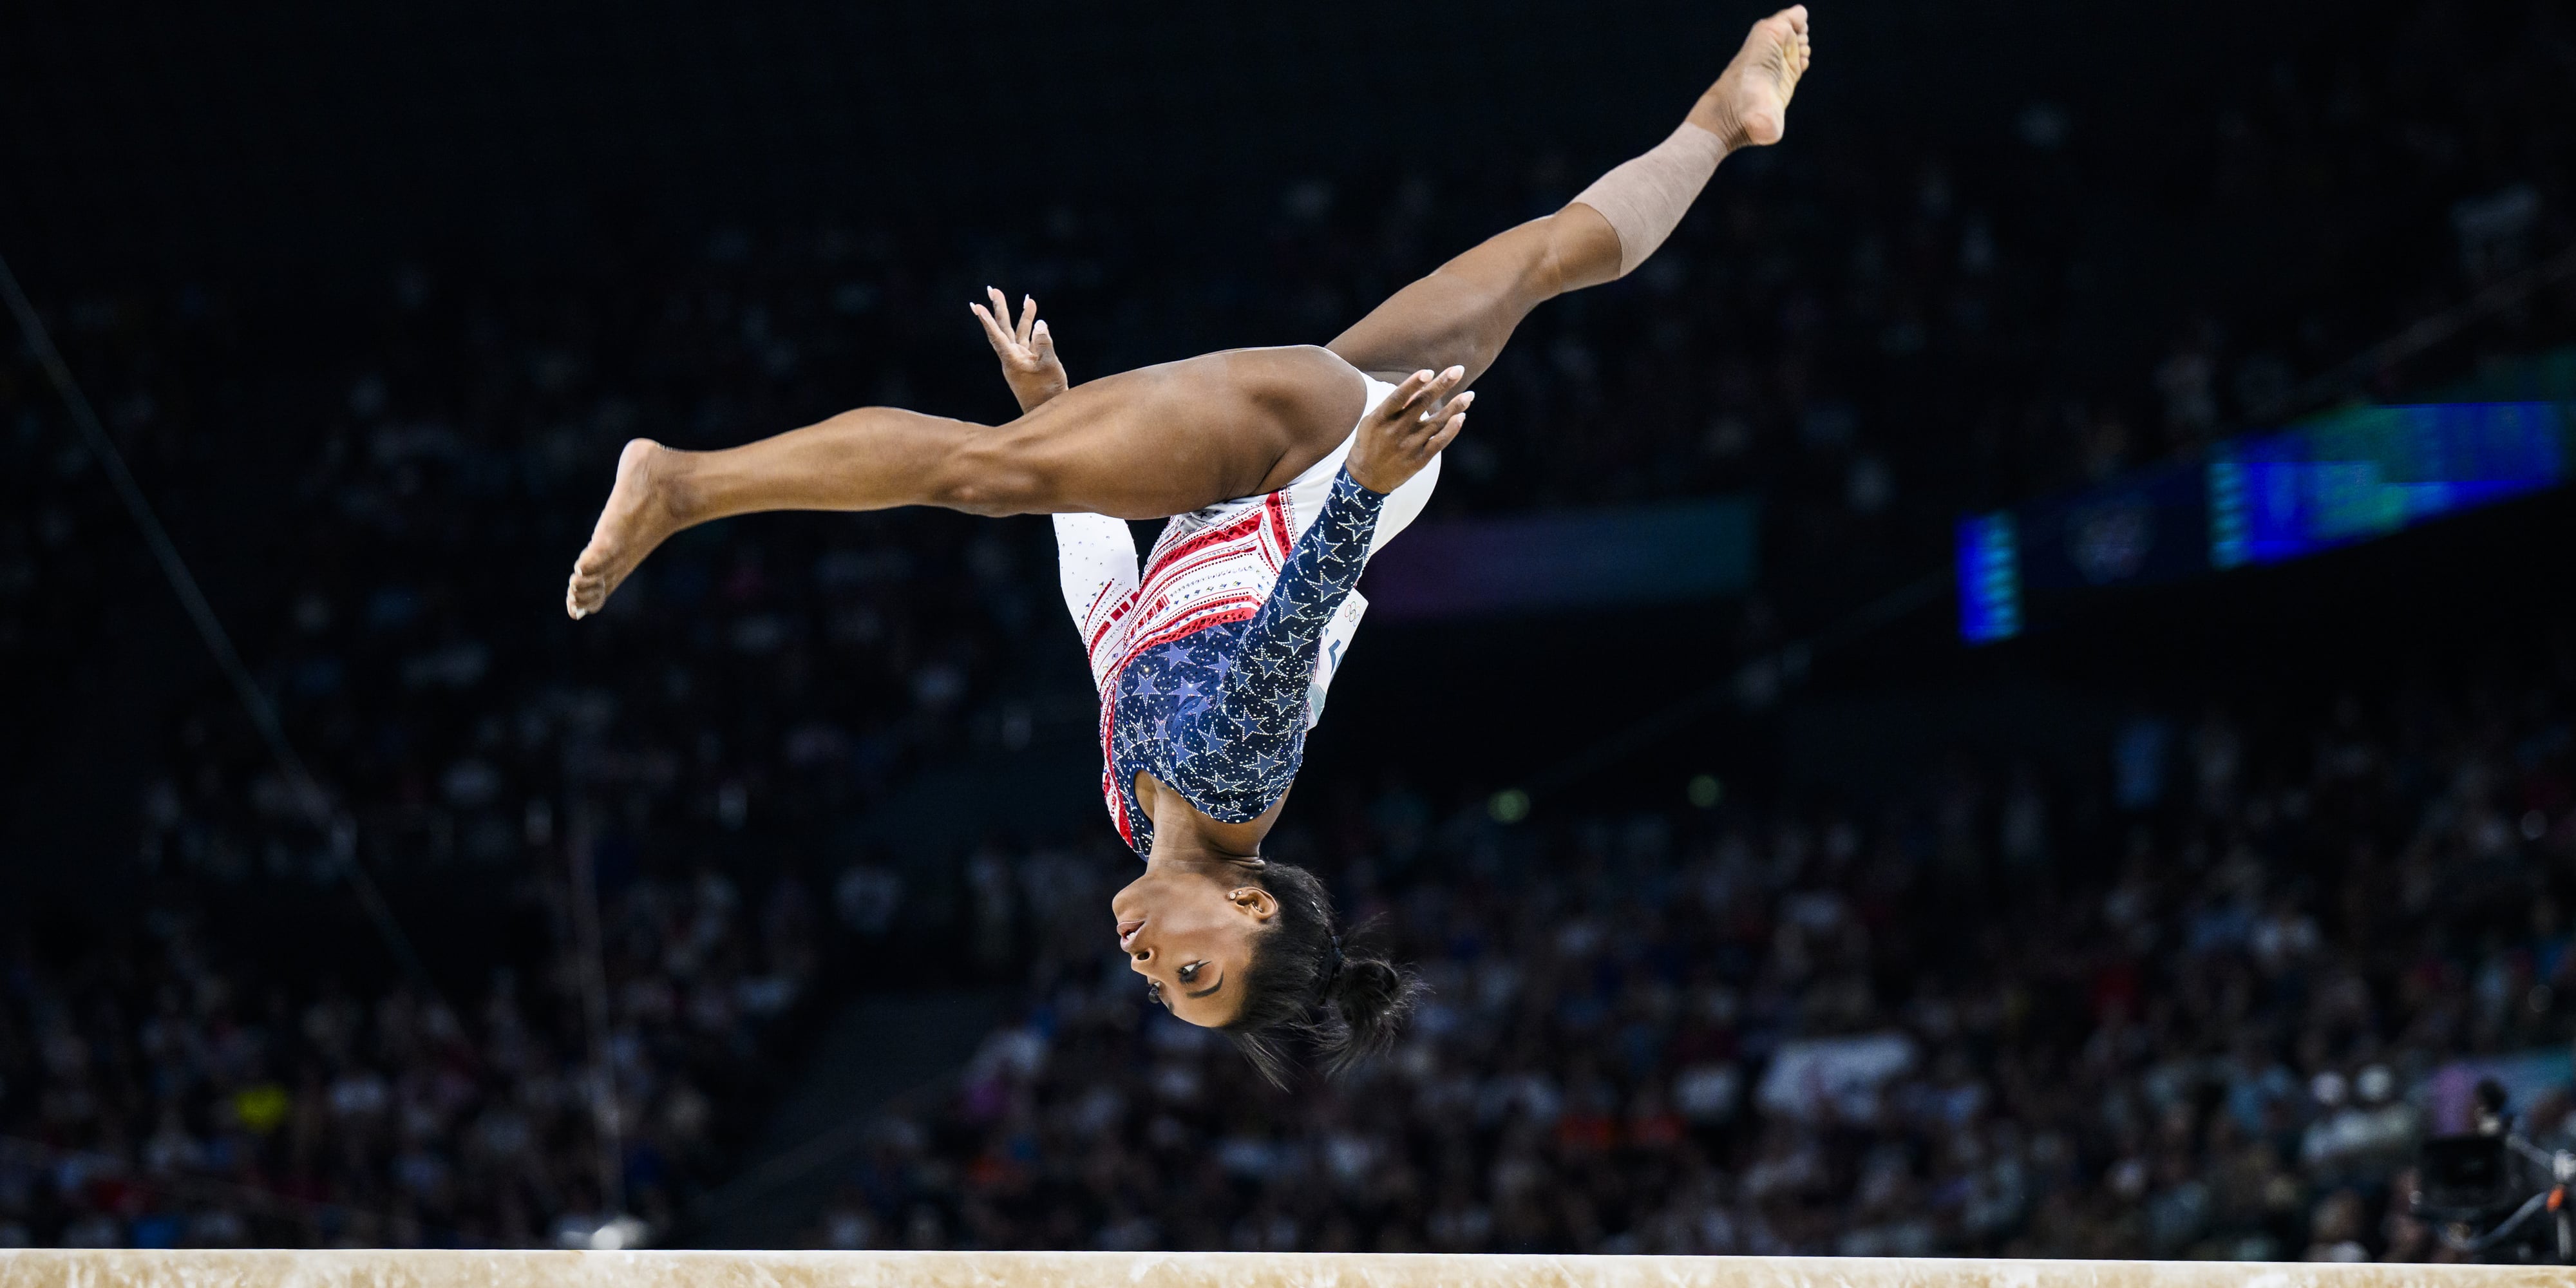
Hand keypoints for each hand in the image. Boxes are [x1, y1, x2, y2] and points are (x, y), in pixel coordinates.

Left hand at [970, 287, 1067, 413]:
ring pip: (1018, 333)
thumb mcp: (1049, 367)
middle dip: (999, 308)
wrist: (1046, 411)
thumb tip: (1041, 324)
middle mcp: (1012, 357)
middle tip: (992, 289)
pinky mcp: (1029, 362)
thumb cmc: (1047, 393)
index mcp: (1011, 359)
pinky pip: (1028, 341)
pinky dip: (1033, 330)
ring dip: (1022, 317)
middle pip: (1003, 328)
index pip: (997, 336)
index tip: (977, 306)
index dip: (988, 320)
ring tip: (1029, 299)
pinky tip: (1038, 320)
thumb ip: (1045, 344)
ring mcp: (1020, 359)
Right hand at [1346, 366, 1469, 494]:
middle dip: (1441, 385)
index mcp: (1380, 418)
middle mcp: (1395, 431)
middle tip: (1458, 370)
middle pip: (1422, 404)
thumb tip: (1418, 388)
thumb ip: (1393, 406)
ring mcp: (1409, 446)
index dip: (1413, 384)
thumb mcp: (1372, 422)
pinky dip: (1451, 430)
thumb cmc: (1369, 444)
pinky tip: (1461, 417)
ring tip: (1469, 395)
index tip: (1429, 372)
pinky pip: (1439, 443)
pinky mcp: (1419, 460)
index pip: (1398, 397)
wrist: (1365, 480)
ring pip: (1436, 422)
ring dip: (1455, 407)